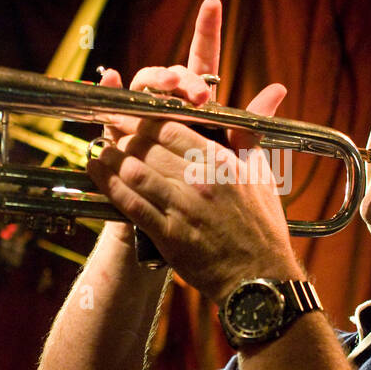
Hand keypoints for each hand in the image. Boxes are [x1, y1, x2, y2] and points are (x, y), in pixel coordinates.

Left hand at [86, 0, 300, 300]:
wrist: (259, 277)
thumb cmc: (262, 224)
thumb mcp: (262, 173)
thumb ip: (250, 133)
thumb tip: (272, 92)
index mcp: (222, 162)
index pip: (173, 127)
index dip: (147, 116)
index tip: (135, 110)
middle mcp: (200, 182)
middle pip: (149, 146)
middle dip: (124, 131)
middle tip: (110, 122)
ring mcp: (182, 209)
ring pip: (134, 172)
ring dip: (113, 157)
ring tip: (103, 147)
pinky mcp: (168, 235)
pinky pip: (130, 204)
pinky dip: (109, 185)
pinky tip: (98, 173)